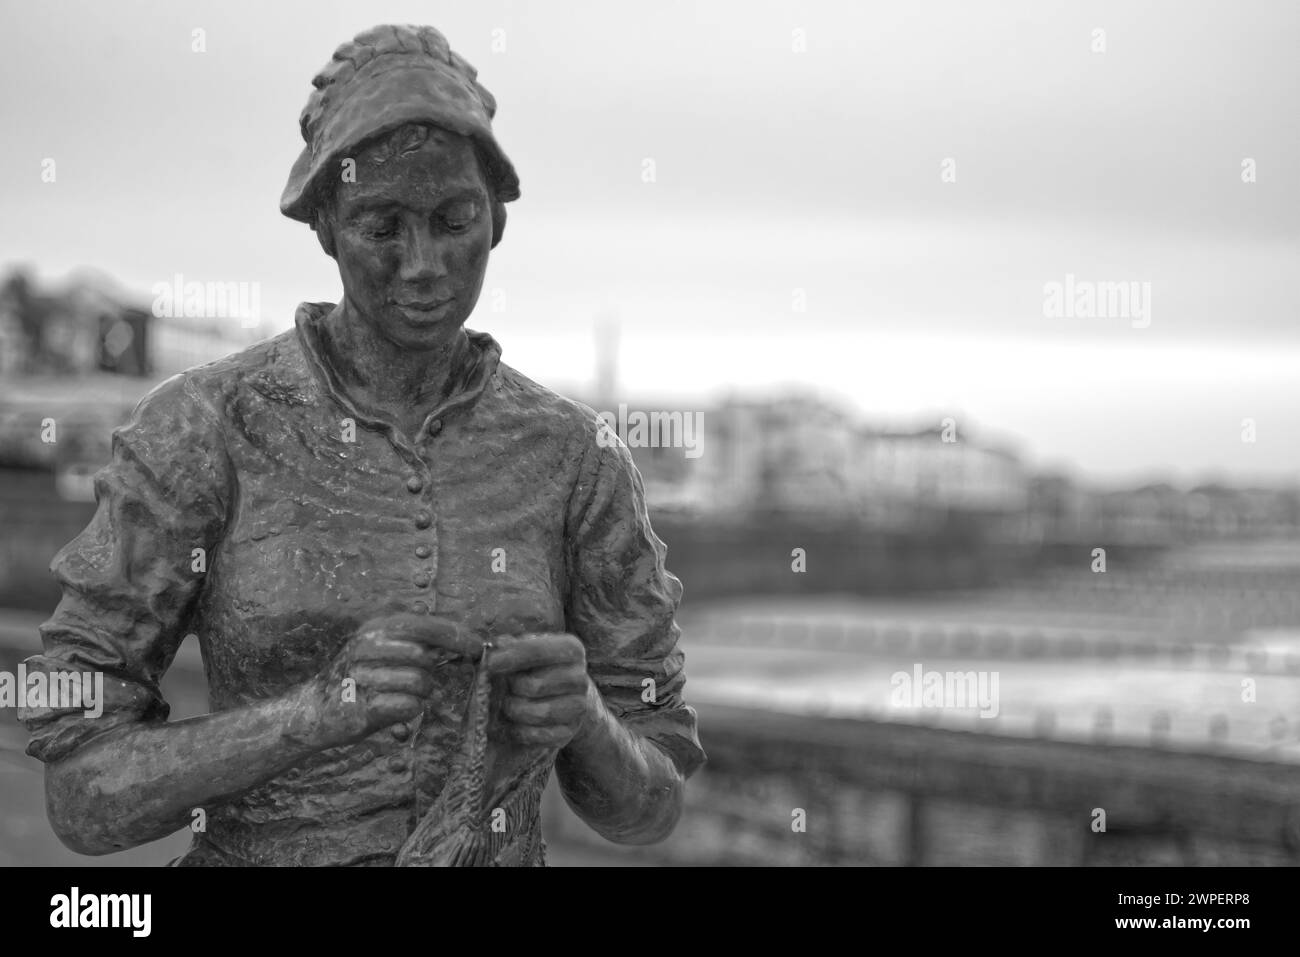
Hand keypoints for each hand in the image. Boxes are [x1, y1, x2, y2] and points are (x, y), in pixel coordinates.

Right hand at [300, 614, 480, 747]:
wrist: (314, 709)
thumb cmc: (361, 678)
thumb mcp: (385, 649)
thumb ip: (420, 643)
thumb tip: (467, 642)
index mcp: (377, 627)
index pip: (428, 626)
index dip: (459, 637)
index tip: (479, 648)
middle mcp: (368, 646)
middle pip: (426, 657)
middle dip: (431, 672)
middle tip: (418, 682)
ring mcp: (362, 675)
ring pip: (420, 683)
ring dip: (419, 694)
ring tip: (398, 695)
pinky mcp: (362, 706)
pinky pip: (408, 706)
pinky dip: (409, 710)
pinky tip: (392, 708)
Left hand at [488, 632, 595, 749]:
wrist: (562, 697)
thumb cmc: (537, 668)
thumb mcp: (526, 650)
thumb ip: (509, 646)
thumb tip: (497, 644)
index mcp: (570, 649)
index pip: (538, 650)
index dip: (512, 657)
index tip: (491, 663)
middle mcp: (579, 677)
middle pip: (535, 685)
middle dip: (511, 688)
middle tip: (502, 688)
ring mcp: (579, 706)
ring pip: (538, 713)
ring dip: (514, 711)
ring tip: (507, 705)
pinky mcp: (570, 731)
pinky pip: (539, 735)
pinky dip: (520, 731)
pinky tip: (513, 724)